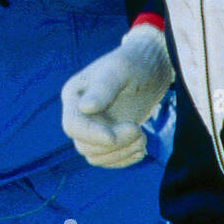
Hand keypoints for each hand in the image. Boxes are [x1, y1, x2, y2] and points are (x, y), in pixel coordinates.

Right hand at [61, 24, 173, 168]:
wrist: (151, 68)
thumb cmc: (135, 63)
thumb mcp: (121, 70)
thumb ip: (104, 88)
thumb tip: (85, 107)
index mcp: (75, 94)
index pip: (73, 125)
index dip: (91, 135)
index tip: (113, 137)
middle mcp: (79, 114)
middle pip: (84, 145)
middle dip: (114, 144)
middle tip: (139, 130)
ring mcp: (93, 127)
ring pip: (96, 157)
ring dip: (121, 153)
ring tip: (143, 138)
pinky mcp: (108, 138)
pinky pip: (109, 160)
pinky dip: (125, 159)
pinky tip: (142, 148)